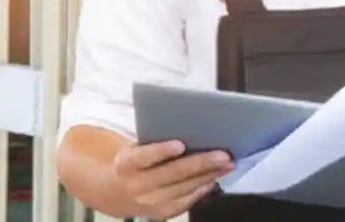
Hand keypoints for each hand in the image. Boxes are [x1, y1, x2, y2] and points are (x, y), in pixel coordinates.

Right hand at [109, 140, 233, 217]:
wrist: (115, 193)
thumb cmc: (132, 163)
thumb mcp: (133, 150)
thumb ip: (154, 143)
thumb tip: (190, 132)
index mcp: (127, 164)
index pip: (144, 157)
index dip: (162, 151)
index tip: (180, 143)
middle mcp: (138, 186)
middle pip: (172, 174)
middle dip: (201, 164)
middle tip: (223, 155)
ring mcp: (152, 203)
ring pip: (185, 188)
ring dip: (210, 176)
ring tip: (228, 164)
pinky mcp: (164, 213)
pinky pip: (188, 200)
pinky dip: (204, 187)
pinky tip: (216, 177)